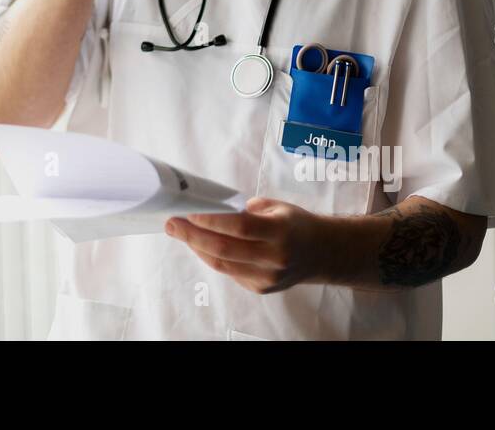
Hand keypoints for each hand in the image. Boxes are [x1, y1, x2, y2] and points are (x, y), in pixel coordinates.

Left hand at [164, 197, 326, 294]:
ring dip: (196, 247)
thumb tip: (211, 208)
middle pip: (224, 249)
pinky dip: (211, 257)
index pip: (239, 227)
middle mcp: (274, 257)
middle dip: (192, 236)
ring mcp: (267, 277)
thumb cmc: (296, 224)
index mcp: (280, 231)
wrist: (322, 254)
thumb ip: (247, 209)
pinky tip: (199, 244)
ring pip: (222, 264)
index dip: (211, 220)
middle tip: (172, 223)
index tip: (189, 211)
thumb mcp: (277, 207)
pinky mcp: (261, 288)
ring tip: (179, 232)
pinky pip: (229, 272)